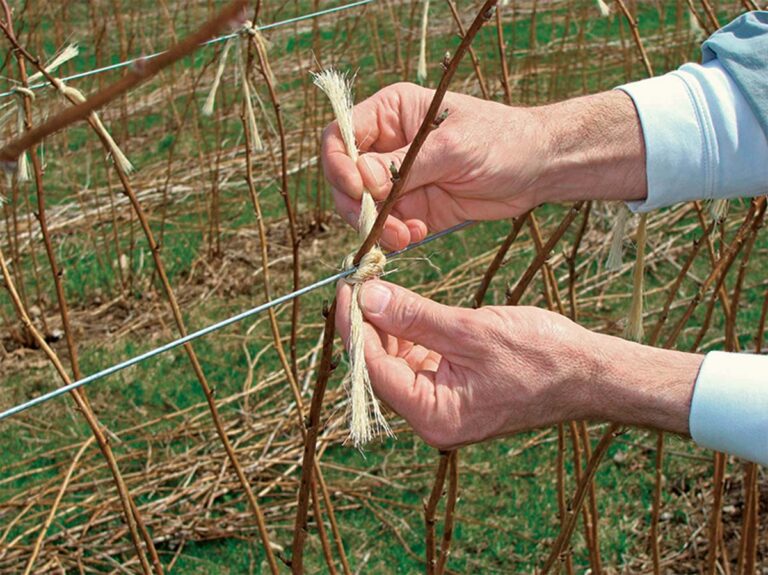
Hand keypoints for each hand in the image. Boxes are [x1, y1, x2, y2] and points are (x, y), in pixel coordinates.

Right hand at [322, 82, 546, 249]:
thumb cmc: (501, 140)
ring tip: (405, 235)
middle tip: (378, 223)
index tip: (360, 189)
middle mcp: (387, 145)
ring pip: (362, 208)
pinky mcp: (412, 207)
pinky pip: (387, 226)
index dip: (339, 164)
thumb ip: (405, 164)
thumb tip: (362, 179)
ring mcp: (398, 179)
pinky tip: (418, 234)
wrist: (538, 169)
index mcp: (390, 114)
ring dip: (376, 226)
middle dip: (357, 205)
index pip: (340, 135)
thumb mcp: (453, 147)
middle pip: (344, 177)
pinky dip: (395, 236)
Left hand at [335, 280, 699, 448]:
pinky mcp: (454, 388)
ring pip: (398, 362)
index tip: (346, 288)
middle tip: (360, 282)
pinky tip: (403, 306)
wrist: (590, 373)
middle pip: (381, 367)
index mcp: (433, 415)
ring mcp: (443, 404)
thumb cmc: (541, 356)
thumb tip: (368, 298)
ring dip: (388, 326)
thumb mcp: (471, 331)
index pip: (374, 369)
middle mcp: (432, 416)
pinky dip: (410, 333)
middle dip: (368, 324)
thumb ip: (415, 316)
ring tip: (378, 287)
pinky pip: (419, 361)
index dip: (355, 327)